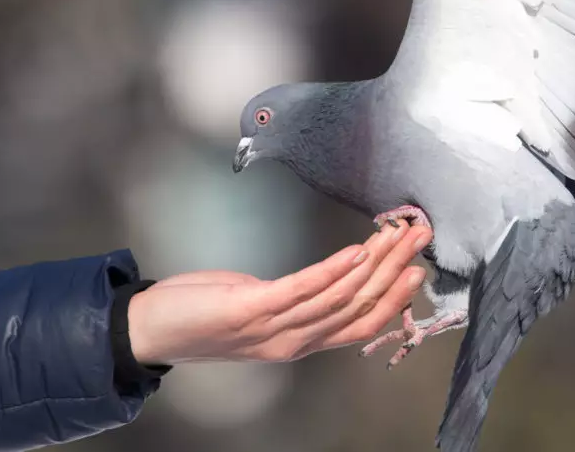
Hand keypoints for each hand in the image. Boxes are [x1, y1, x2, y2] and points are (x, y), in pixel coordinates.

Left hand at [127, 220, 431, 364]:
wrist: (153, 329)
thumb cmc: (210, 315)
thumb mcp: (265, 312)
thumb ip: (301, 302)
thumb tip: (335, 279)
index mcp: (303, 341)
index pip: (363, 324)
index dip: (396, 297)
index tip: (420, 265)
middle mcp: (296, 341)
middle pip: (360, 306)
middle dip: (395, 268)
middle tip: (420, 235)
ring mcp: (274, 328)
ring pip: (339, 296)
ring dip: (375, 262)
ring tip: (397, 233)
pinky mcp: (253, 309)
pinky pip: (302, 289)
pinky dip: (333, 270)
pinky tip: (355, 250)